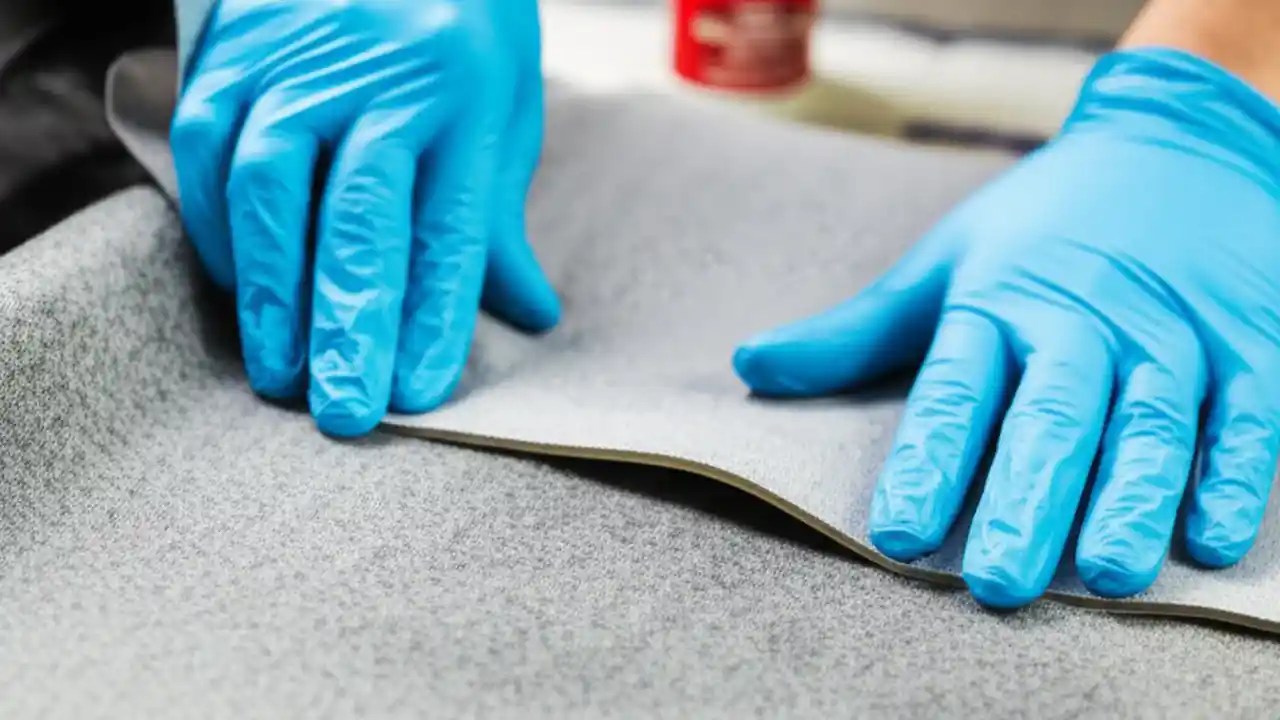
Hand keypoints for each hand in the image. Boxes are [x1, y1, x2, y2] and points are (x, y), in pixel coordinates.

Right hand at [171, 0, 558, 436]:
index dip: (432, 316)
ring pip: (269, 187)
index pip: (445, 226)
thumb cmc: (460, 29)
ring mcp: (299, 60)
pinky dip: (218, 224)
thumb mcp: (503, 107)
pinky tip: (239, 283)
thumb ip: (497, 213)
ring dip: (271, 290)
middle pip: (358, 216)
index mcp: (463, 96)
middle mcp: (381, 77)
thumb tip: (531, 314)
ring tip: (279, 373)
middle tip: (341, 413)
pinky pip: (209, 145)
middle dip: (348, 324)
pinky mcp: (236, 51)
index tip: (417, 394)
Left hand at [734, 49, 1279, 606]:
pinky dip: (1233, 471)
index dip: (927, 463)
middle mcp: (1082, 325)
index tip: (898, 533)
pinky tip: (1213, 534)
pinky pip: (1245, 413)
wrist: (1177, 143)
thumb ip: (854, 333)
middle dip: (1026, 499)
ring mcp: (1169, 336)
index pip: (955, 393)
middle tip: (1000, 580)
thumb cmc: (1039, 226)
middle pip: (1052, 417)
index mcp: (997, 306)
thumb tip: (751, 365)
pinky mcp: (1249, 345)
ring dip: (1131, 498)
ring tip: (1107, 572)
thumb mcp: (942, 265)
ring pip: (1149, 423)